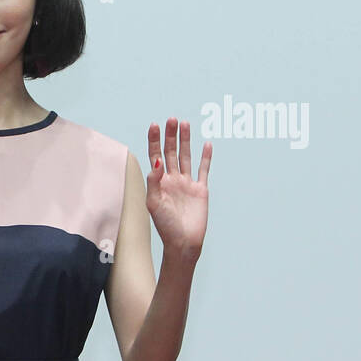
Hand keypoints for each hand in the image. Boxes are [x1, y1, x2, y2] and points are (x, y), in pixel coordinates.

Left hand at [146, 118, 210, 257]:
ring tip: (185, 124)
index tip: (154, 125)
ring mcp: (187, 183)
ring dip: (185, 141)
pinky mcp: (201, 189)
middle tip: (171, 119)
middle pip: (171, 152)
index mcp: (159, 182)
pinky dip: (205, 157)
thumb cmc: (165, 225)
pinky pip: (203, 169)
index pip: (155, 156)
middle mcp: (172, 179)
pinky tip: (206, 144)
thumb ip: (154, 181)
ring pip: (186, 156)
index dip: (154, 141)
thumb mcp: (154, 203)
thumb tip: (158, 161)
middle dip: (171, 136)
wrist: (183, 242)